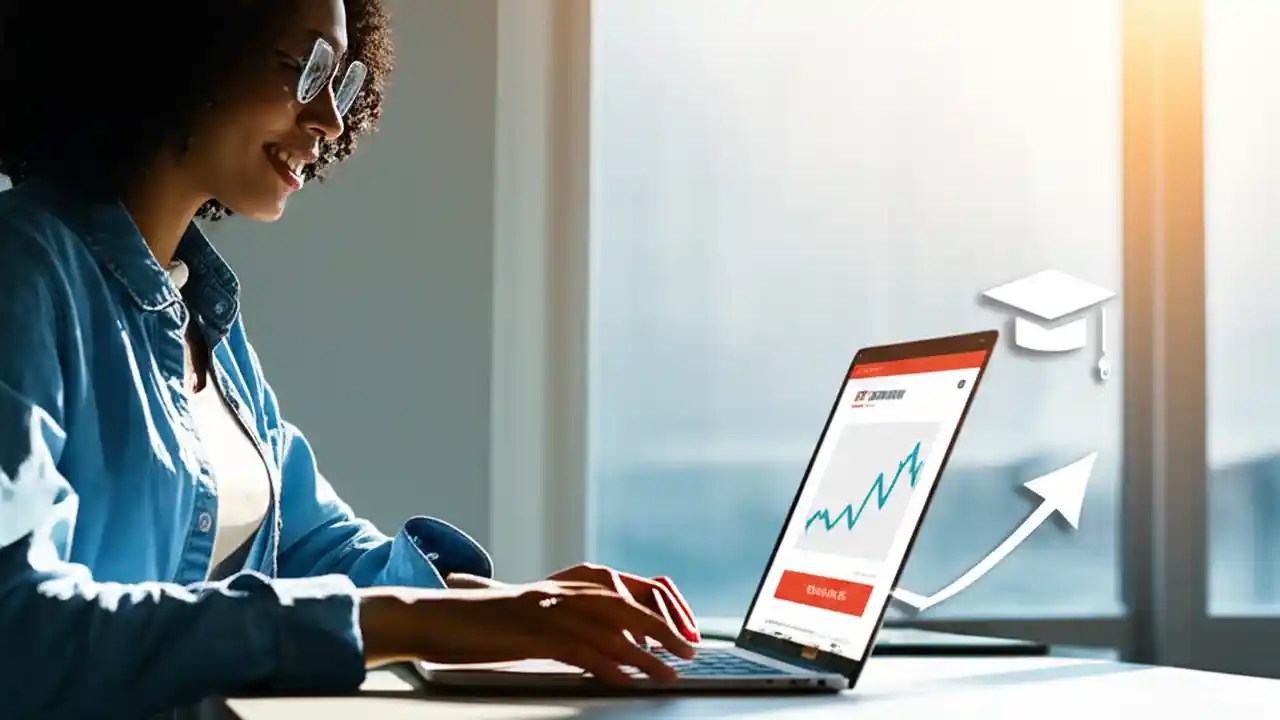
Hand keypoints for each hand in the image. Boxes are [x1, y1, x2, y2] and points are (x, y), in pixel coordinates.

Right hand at [358, 581, 696, 686]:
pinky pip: (580, 649)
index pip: (629, 589)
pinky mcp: (533, 632)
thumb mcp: (537, 616)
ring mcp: (549, 608)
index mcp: (568, 582)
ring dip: (645, 654)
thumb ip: (573, 620)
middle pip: (628, 606)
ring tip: (668, 674)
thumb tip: (612, 643)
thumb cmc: (488, 623)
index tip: (682, 632)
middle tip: (689, 652)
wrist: (439, 617)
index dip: (660, 610)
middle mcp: (564, 589)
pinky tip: (627, 679)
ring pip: (610, 629)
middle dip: (664, 630)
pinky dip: (608, 664)